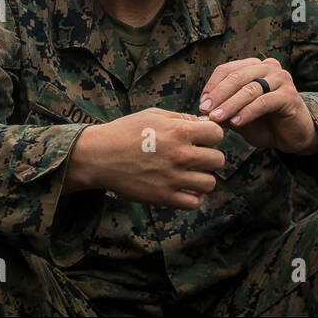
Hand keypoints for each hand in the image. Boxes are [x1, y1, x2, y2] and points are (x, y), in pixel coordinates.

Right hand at [64, 108, 224, 209]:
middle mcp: (180, 155)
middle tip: (195, 157)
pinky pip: (195, 202)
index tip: (201, 139)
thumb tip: (205, 124)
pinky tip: (184, 189)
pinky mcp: (164, 197)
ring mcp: (173, 178)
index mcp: (179, 131)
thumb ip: (181, 118)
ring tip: (190, 174)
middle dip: (209, 157)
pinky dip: (193, 197)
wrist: (100, 156)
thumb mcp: (154, 115)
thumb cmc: (125, 132)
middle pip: (218, 160)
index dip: (211, 136)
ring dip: (202, 178)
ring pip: (210, 183)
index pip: (217, 134)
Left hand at [199, 57, 317, 155]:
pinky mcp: (289, 95)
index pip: (227, 70)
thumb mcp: (239, 116)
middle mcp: (268, 67)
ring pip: (250, 89)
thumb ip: (224, 110)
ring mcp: (281, 79)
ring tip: (217, 118)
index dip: (212, 86)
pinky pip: (264, 101)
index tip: (201, 105)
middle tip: (205, 110)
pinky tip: (236, 122)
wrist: (293, 137)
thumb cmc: (264, 123)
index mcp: (254, 67)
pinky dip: (247, 112)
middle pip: (237, 76)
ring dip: (230, 104)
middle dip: (219, 95)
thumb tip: (203, 111)